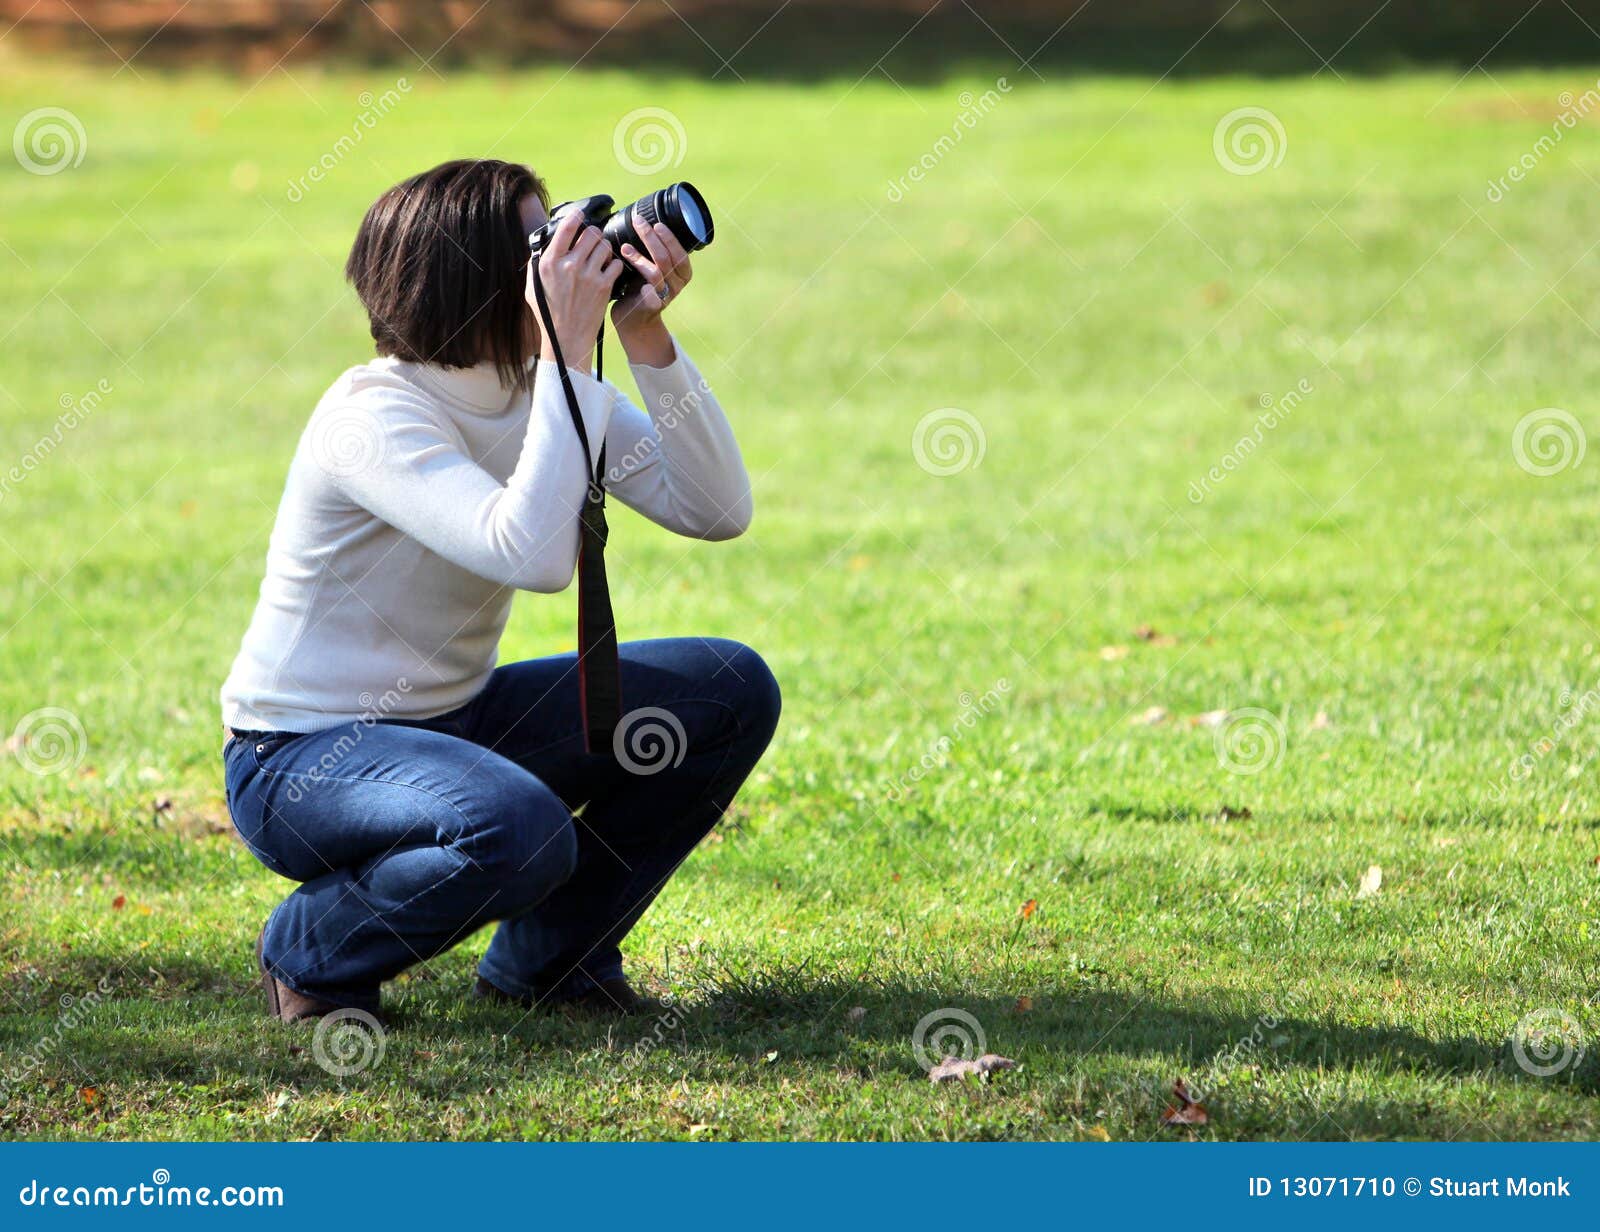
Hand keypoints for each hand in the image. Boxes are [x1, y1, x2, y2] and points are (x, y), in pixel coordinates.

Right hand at [526, 210, 619, 370]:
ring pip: (605, 246)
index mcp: (550, 262)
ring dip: (604, 248)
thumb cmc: (548, 313)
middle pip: (590, 233)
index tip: (580, 214)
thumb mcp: (533, 286)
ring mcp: (589, 276)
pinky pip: (616, 264)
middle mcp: (570, 266)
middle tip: (592, 239)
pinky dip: (615, 264)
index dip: (576, 216)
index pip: (566, 227)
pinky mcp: (604, 286)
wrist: (566, 339)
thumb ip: (538, 262)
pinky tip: (608, 270)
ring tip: (600, 256)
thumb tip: (545, 243)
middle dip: (593, 234)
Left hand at [611, 211, 693, 336]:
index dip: (670, 238)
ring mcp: (665, 297)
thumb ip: (653, 251)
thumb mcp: (651, 266)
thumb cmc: (640, 287)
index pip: (681, 252)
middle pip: (666, 259)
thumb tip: (641, 221)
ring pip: (656, 273)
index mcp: (683, 273)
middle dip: (651, 238)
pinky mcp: (651, 307)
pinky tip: (627, 272)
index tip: (656, 223)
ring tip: (624, 247)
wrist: (635, 319)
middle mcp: (677, 284)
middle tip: (638, 223)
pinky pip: (649, 295)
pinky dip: (641, 285)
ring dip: (639, 257)